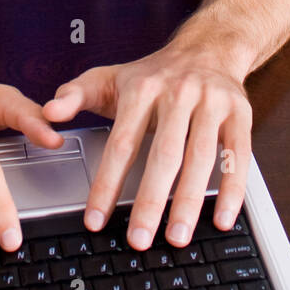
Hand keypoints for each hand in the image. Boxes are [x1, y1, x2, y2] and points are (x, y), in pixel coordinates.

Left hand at [42, 36, 251, 251]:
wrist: (207, 49)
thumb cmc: (153, 74)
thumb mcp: (108, 77)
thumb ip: (74, 94)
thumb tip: (49, 112)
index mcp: (143, 89)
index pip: (122, 143)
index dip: (107, 183)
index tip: (95, 219)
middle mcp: (179, 94)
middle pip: (164, 154)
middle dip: (151, 201)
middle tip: (139, 240)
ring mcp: (212, 103)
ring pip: (201, 158)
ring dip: (190, 201)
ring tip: (178, 237)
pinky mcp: (240, 114)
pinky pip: (238, 155)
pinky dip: (232, 189)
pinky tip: (222, 219)